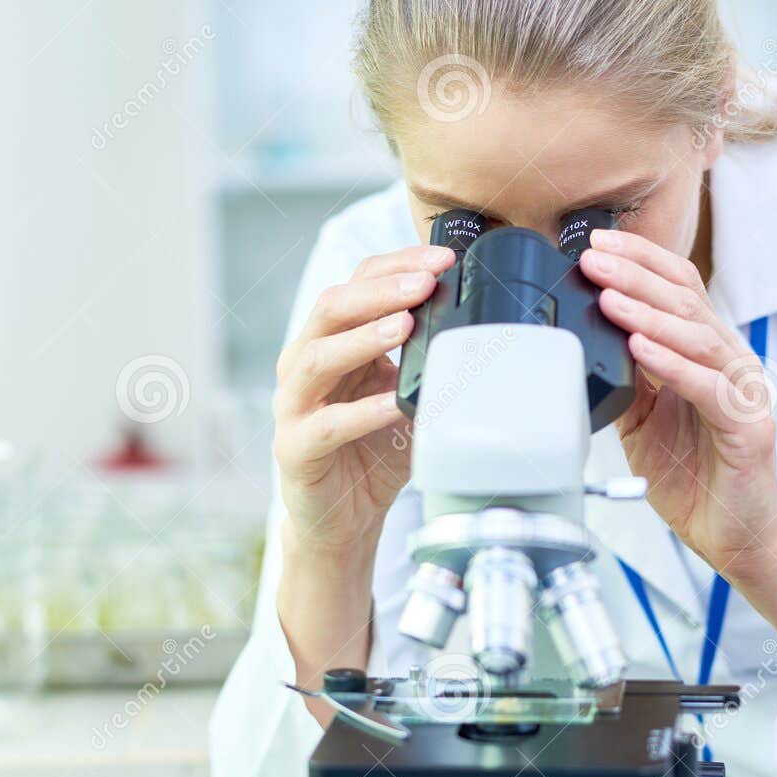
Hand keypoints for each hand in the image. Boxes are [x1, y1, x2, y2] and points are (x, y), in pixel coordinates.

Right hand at [272, 244, 454, 551]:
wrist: (344, 518)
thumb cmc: (374, 451)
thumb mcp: (406, 395)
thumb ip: (429, 362)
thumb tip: (482, 329)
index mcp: (332, 340)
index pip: (357, 284)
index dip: (397, 265)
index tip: (443, 258)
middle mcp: (305, 364)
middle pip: (332, 308)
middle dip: (381, 291)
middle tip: (425, 282)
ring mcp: (294, 405)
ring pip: (318, 357)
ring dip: (364, 337)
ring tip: (404, 325)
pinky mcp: (295, 448)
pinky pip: (327, 425)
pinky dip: (363, 412)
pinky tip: (395, 403)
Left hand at [578, 229, 776, 580]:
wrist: (733, 535)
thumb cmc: (693, 476)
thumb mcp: (644, 417)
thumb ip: (628, 375)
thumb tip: (589, 334)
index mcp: (710, 353)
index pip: (680, 287)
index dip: (641, 261)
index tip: (597, 245)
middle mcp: (732, 362)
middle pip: (686, 301)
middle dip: (635, 276)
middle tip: (593, 260)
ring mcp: (744, 391)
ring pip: (696, 337)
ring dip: (648, 314)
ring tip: (609, 297)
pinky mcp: (749, 426)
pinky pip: (708, 386)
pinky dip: (672, 364)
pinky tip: (641, 349)